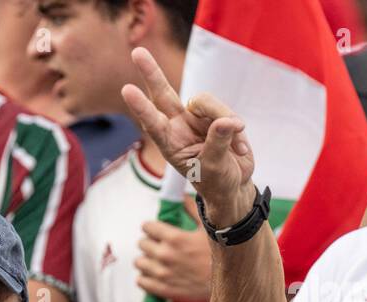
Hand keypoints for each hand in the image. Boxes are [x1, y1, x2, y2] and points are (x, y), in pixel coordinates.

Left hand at [122, 48, 255, 227]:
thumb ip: (218, 144)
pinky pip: (224, 110)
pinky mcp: (216, 115)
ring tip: (235, 144)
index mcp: (170, 143)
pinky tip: (239, 145)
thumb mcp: (215, 169)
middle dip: (151, 73)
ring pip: (205, 101)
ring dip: (223, 118)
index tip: (126, 89)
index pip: (152, 122)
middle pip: (164, 93)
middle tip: (137, 52)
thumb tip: (227, 122)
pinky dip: (236, 126)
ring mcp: (196, 118)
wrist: (233, 184)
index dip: (141, 106)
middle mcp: (178, 126)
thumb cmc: (216, 182)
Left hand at [136, 196, 212, 301]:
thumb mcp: (209, 228)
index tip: (156, 230)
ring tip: (155, 259)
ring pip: (139, 263)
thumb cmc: (221, 253)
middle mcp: (165, 256)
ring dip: (146, 259)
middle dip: (149, 242)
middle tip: (158, 244)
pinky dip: (145, 277)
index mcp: (174, 238)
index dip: (151, 227)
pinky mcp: (164, 290)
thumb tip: (182, 196)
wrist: (230, 282)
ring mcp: (163, 274)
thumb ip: (192, 209)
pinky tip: (153, 274)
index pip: (147, 227)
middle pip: (142, 244)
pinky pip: (141, 282)